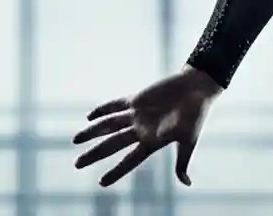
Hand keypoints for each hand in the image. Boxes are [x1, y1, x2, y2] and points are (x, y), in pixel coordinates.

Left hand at [73, 66, 223, 186]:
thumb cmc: (195, 116)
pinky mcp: (137, 99)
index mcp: (152, 143)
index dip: (115, 172)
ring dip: (92, 132)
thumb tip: (186, 183)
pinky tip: (90, 116)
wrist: (197, 89)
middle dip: (94, 154)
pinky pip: (115, 105)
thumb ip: (182, 161)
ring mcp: (137, 114)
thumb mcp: (188, 141)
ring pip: (108, 125)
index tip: (101, 182)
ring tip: (75, 140)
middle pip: (112, 145)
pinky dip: (102, 109)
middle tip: (77, 164)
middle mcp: (140, 130)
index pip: (129, 161)